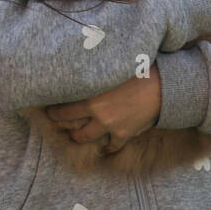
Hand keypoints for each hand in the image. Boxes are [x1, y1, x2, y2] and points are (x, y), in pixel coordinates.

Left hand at [46, 66, 162, 153]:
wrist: (161, 87)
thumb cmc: (138, 69)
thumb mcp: (112, 67)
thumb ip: (95, 71)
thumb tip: (83, 61)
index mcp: (91, 96)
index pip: (64, 108)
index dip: (54, 111)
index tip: (48, 110)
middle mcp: (97, 114)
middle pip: (72, 125)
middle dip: (64, 126)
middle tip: (60, 125)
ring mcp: (110, 126)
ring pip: (87, 137)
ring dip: (80, 138)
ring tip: (76, 137)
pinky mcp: (124, 134)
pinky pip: (113, 146)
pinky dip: (109, 148)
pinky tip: (106, 148)